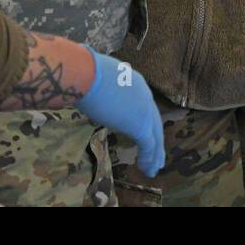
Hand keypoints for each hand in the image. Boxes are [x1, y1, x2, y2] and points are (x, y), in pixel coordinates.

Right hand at [76, 50, 164, 176]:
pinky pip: (149, 145)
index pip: (144, 106)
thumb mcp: (101, 83)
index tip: (145, 133)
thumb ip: (106, 94)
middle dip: (156, 139)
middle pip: (154, 121)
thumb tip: (98, 102)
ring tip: (154, 168)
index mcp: (135, 83)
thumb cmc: (86, 75)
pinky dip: (149, 158)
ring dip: (155, 153)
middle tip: (157, 155)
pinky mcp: (140, 125)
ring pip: (155, 135)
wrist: (88, 76)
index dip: (145, 121)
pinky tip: (147, 168)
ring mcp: (144, 110)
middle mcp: (145, 95)